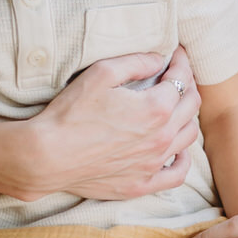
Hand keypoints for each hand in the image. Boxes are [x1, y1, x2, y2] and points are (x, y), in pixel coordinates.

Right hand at [10, 47, 200, 200]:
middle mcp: (161, 137)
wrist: (46, 156)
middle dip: (188, 85)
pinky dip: (183, 158)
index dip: (181, 62)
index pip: (182, 80)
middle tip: (176, 75)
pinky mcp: (142, 184)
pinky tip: (177, 149)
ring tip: (175, 107)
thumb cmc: (70, 113)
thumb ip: (136, 62)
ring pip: (189, 137)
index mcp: (156, 108)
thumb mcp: (101, 73)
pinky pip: (178, 173)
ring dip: (187, 117)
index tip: (175, 54)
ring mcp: (153, 163)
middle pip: (191, 106)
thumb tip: (158, 59)